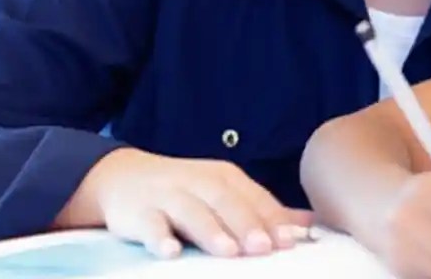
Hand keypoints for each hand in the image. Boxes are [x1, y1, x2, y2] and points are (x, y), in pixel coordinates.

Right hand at [58, 148, 313, 258]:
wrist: (121, 177)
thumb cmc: (185, 192)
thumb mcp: (224, 193)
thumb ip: (262, 210)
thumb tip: (309, 224)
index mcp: (225, 178)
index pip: (253, 197)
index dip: (272, 218)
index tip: (292, 241)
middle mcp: (198, 182)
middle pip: (226, 202)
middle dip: (247, 224)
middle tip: (265, 248)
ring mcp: (167, 196)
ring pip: (191, 212)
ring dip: (210, 231)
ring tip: (228, 252)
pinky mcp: (138, 212)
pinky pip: (149, 225)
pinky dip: (159, 237)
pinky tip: (171, 252)